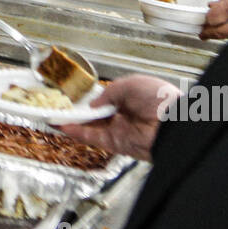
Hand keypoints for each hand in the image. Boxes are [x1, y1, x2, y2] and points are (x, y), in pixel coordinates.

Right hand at [61, 75, 179, 161]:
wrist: (173, 124)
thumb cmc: (160, 99)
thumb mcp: (131, 84)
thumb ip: (109, 92)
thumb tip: (94, 102)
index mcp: (130, 99)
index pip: (104, 100)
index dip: (89, 99)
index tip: (74, 97)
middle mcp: (123, 115)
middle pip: (95, 115)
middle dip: (77, 112)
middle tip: (59, 107)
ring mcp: (118, 130)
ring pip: (90, 127)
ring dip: (72, 123)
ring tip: (54, 117)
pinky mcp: (115, 144)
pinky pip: (92, 138)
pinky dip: (77, 133)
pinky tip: (63, 127)